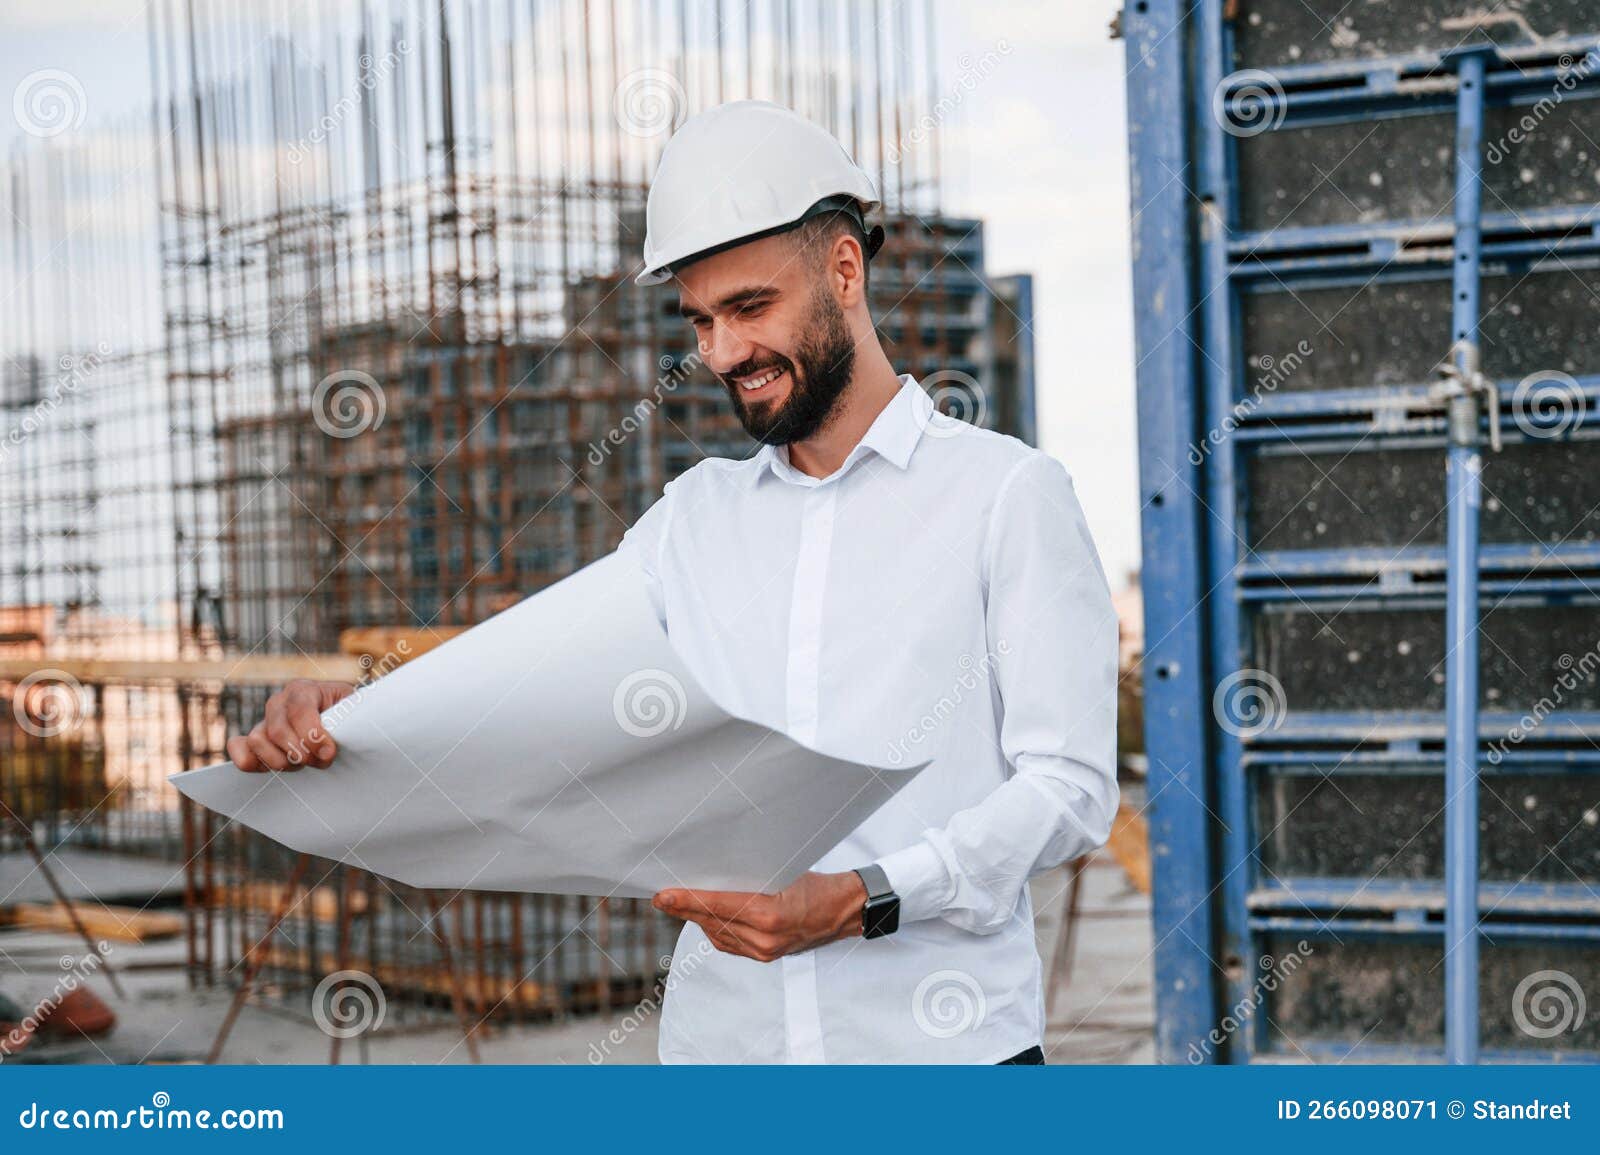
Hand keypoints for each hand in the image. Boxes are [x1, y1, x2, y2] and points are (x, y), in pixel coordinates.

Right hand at [225, 679, 355, 771]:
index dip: (312, 735)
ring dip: (281, 760)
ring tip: (303, 763)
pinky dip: (248, 760)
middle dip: (301, 753)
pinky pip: (238, 747)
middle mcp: (279, 702)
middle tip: (321, 761)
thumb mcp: (356, 712)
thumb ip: (350, 717)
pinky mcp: (255, 740)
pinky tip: (271, 769)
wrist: (344, 726)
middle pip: (278, 731)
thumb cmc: (351, 718)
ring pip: (257, 740)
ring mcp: (264, 721)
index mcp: (304, 690)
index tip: (329, 753)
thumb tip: (337, 736)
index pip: (299, 710)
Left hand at [652, 871, 867, 961]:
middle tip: (662, 898)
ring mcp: (764, 951)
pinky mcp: (764, 956)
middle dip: (685, 909)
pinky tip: (706, 918)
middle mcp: (764, 938)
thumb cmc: (816, 885)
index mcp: (769, 914)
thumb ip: (747, 878)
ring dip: (698, 919)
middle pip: (712, 922)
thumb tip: (711, 874)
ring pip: (717, 934)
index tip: (663, 896)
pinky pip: (728, 944)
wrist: (842, 911)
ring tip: (680, 904)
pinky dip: (715, 929)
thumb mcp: (782, 872)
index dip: (687, 901)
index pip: (717, 905)